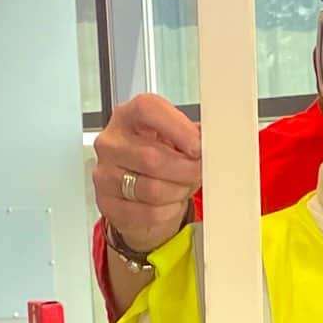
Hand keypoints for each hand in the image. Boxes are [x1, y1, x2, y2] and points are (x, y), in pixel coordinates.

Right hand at [95, 94, 202, 253]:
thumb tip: (218, 140)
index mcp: (128, 116)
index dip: (177, 128)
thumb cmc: (162, 160)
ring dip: (178, 191)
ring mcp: (105, 174)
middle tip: (199, 171)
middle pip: (153, 158)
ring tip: (183, 186)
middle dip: (186, 169)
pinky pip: (148, 212)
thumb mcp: (176, 140)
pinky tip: (170, 202)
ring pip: (152, 189)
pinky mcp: (108, 204)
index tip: (198, 145)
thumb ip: (194, 135)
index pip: (147, 109)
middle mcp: (111, 143)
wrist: (141, 195)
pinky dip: (167, 211)